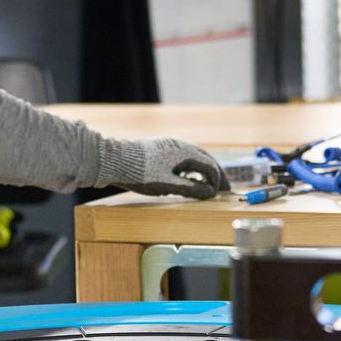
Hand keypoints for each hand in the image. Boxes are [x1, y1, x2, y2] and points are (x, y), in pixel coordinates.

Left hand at [99, 137, 230, 198]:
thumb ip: (191, 189)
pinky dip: (193, 166)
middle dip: (216, 174)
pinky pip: (184, 156)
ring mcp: (171, 144)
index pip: (210, 166)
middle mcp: (181, 145)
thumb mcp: (168, 185)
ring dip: (205, 169)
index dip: (217, 181)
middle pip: (206, 159)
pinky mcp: (161, 147)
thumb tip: (210, 193)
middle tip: (225, 188)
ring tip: (209, 183)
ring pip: (195, 156)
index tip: (219, 195)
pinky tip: (188, 176)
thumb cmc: (141, 174)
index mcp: (186, 152)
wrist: (115, 160)